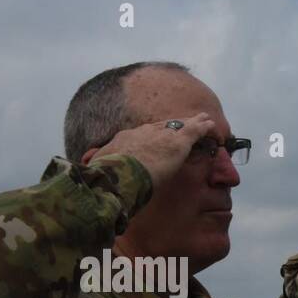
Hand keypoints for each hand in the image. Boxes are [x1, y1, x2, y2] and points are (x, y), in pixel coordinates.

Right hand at [91, 113, 218, 186]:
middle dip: (173, 125)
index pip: (142, 135)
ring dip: (193, 123)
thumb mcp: (98, 168)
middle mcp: (143, 133)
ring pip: (180, 125)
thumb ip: (96, 166)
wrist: (117, 174)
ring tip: (203, 119)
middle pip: (162, 126)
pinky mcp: (177, 143)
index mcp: (125, 140)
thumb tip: (85, 165)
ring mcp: (160, 136)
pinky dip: (204, 128)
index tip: (157, 137)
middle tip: (183, 124)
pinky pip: (194, 131)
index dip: (152, 136)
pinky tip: (212, 126)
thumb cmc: (105, 177)